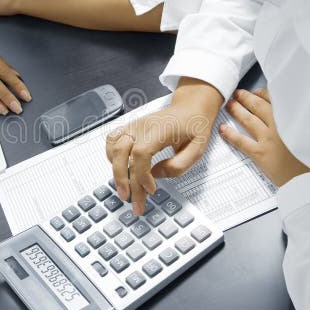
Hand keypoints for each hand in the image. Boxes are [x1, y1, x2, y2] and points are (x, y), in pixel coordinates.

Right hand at [106, 79, 221, 214]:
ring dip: (116, 171)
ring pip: (113, 148)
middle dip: (123, 179)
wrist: (190, 109)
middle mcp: (143, 126)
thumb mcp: (198, 149)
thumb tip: (155, 175)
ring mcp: (133, 126)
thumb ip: (178, 166)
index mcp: (161, 129)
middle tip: (131, 200)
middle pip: (122, 152)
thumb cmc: (194, 126)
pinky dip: (111, 158)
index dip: (142, 174)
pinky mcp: (129, 129)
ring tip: (124, 190)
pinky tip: (121, 171)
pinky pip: (111, 142)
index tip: (151, 189)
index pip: (141, 152)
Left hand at [220, 88, 309, 186]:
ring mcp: (269, 139)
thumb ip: (299, 120)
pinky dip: (230, 134)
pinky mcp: (261, 154)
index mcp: (293, 119)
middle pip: (258, 107)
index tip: (256, 92)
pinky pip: (241, 141)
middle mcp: (280, 126)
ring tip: (229, 105)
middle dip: (246, 98)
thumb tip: (284, 110)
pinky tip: (223, 129)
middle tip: (238, 94)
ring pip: (248, 120)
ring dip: (236, 110)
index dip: (262, 94)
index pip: (274, 100)